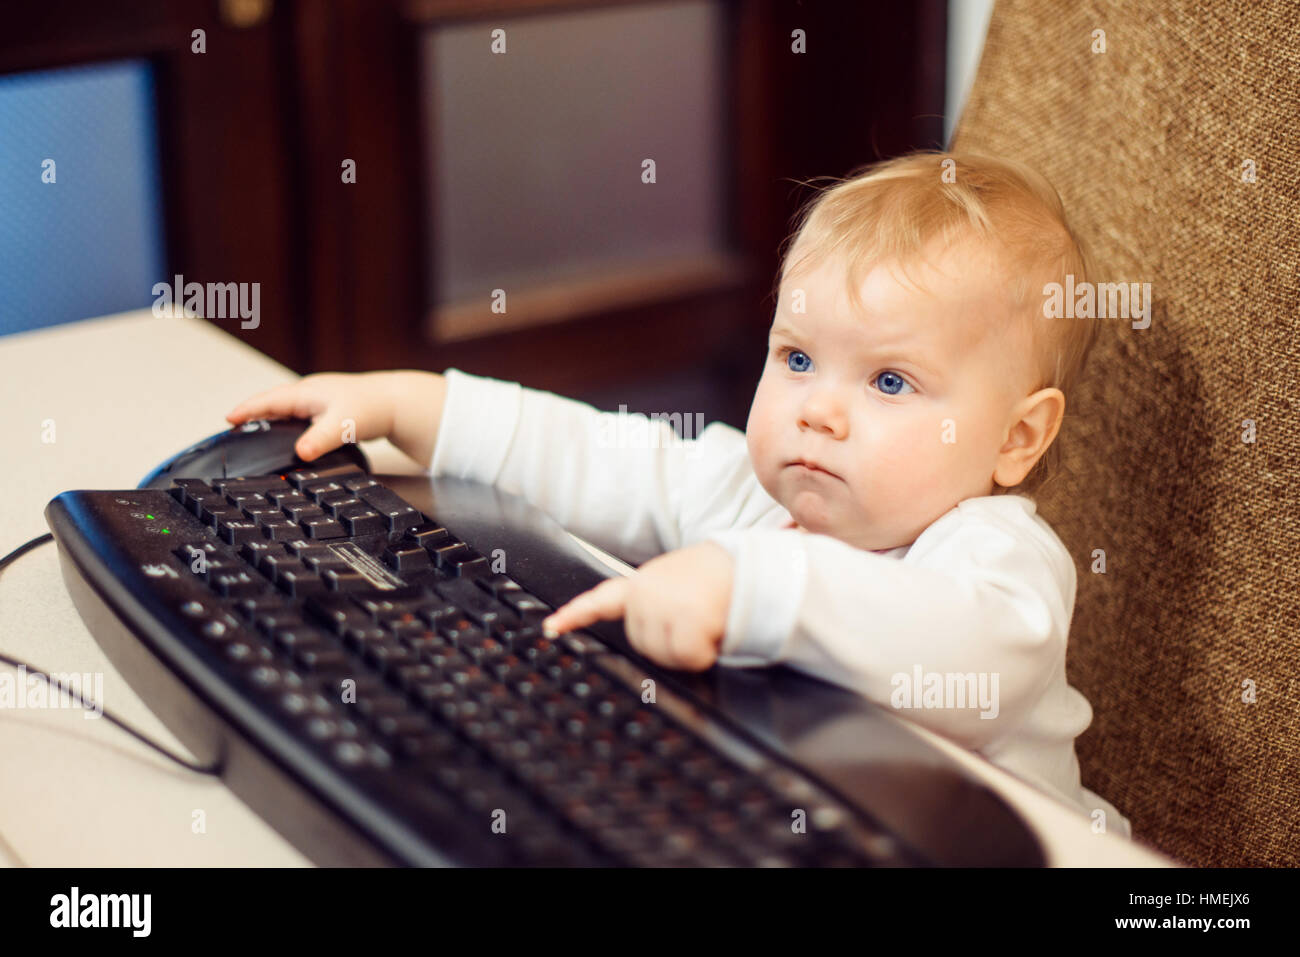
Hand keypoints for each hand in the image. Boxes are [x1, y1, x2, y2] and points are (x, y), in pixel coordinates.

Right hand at [226, 370, 445, 465]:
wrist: (396, 403)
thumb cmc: (371, 407)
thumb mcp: (342, 426)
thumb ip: (319, 440)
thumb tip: (300, 453)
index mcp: (306, 393)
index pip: (268, 401)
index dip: (246, 410)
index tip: (228, 419)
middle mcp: (310, 393)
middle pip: (273, 402)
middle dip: (252, 413)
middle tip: (233, 425)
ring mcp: (319, 399)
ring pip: (286, 407)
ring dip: (269, 417)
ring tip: (253, 430)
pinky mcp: (329, 407)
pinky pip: (300, 414)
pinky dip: (288, 422)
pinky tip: (290, 433)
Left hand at [541, 542, 734, 670]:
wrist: (750, 567)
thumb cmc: (718, 582)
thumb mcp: (678, 585)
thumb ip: (657, 607)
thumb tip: (650, 638)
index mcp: (642, 584)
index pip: (601, 599)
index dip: (574, 616)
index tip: (551, 628)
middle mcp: (646, 592)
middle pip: (643, 644)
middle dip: (670, 644)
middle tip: (695, 622)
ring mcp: (663, 604)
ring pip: (666, 655)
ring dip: (689, 650)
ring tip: (707, 622)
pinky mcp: (687, 618)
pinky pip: (689, 658)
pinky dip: (705, 654)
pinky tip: (714, 632)